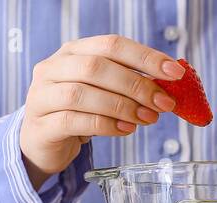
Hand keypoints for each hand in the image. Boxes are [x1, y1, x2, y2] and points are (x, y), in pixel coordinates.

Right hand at [20, 35, 183, 189]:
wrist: (42, 144)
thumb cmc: (77, 114)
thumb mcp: (102, 93)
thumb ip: (128, 85)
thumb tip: (168, 87)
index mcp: (72, 51)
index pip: (112, 44)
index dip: (145, 57)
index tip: (175, 73)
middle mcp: (53, 68)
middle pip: (97, 67)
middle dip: (136, 84)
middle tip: (164, 103)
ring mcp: (43, 96)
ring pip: (83, 94)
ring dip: (122, 106)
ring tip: (147, 119)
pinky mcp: (41, 125)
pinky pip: (74, 121)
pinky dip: (104, 126)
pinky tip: (125, 130)